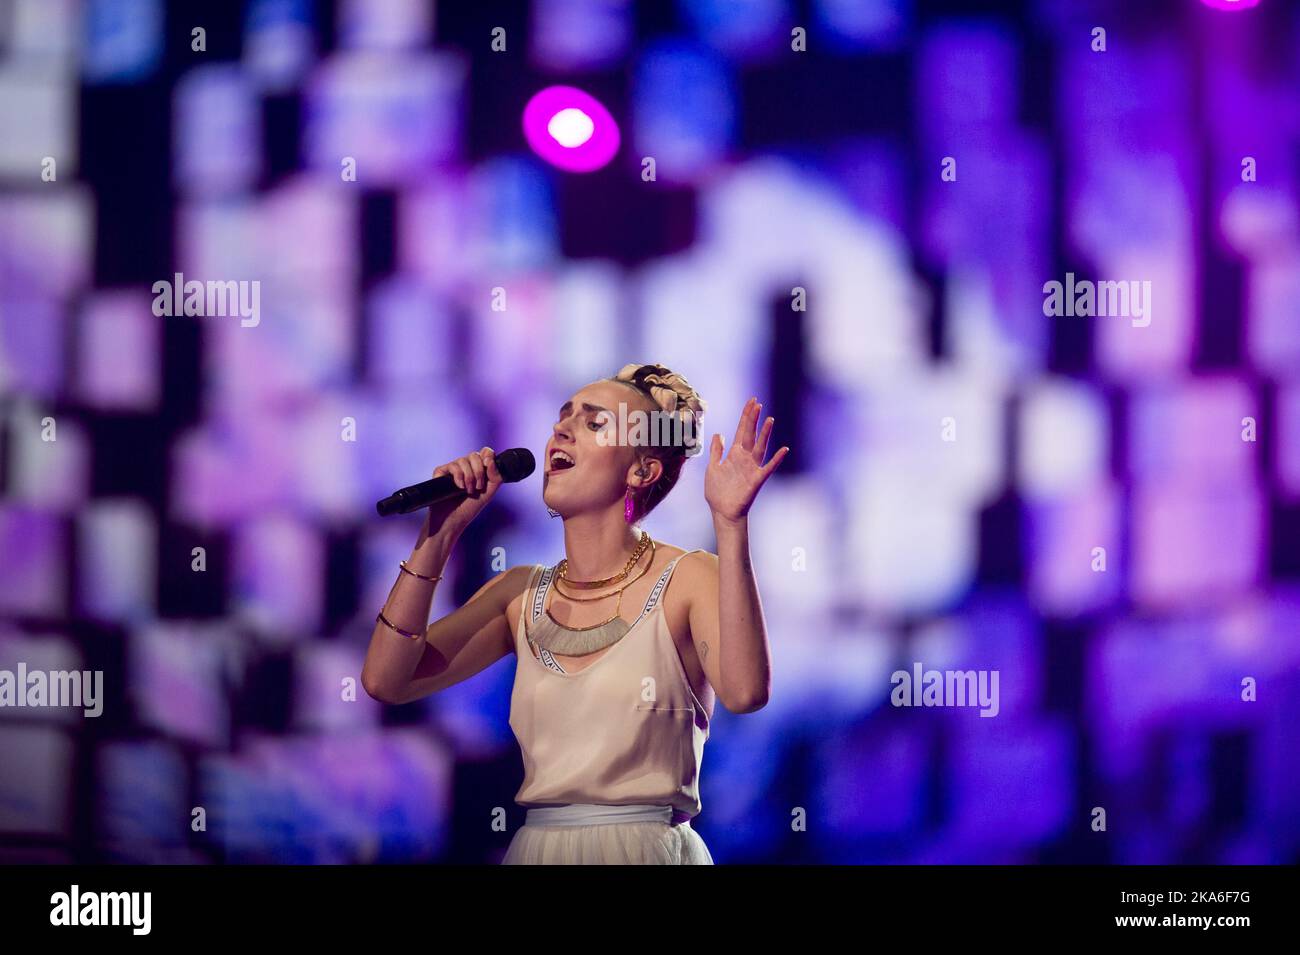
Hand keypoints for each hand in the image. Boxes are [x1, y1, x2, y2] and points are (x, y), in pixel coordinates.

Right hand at [421, 446, 503, 539]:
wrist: (453, 520)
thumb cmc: (470, 507)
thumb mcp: (489, 491)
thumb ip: (495, 475)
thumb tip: (489, 457)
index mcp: (478, 469)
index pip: (485, 452)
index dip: (488, 458)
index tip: (488, 471)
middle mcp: (465, 467)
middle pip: (474, 455)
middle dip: (479, 472)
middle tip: (478, 487)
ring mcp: (453, 469)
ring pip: (463, 460)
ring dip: (469, 477)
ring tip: (468, 491)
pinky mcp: (441, 472)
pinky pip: (451, 466)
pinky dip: (458, 476)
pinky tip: (459, 487)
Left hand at [705, 397, 788, 524]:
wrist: (722, 512)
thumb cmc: (717, 492)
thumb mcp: (712, 468)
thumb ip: (716, 451)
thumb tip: (719, 434)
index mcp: (734, 454)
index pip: (742, 431)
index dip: (746, 416)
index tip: (752, 401)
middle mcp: (745, 459)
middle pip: (751, 435)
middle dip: (754, 419)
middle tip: (758, 404)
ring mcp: (752, 468)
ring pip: (760, 447)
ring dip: (765, 434)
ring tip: (769, 420)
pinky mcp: (756, 480)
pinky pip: (768, 468)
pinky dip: (776, 460)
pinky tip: (783, 450)